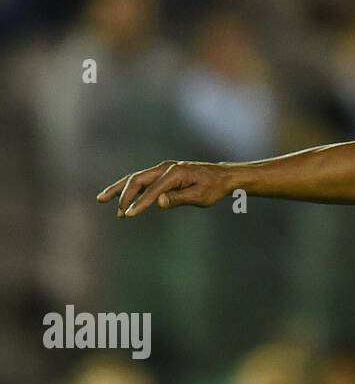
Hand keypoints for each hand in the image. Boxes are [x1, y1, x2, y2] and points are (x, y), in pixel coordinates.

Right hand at [96, 161, 233, 217]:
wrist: (222, 177)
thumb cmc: (214, 188)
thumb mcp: (200, 197)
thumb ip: (179, 199)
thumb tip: (159, 201)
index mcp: (174, 173)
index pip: (152, 190)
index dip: (140, 203)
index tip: (128, 215)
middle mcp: (165, 168)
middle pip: (136, 179)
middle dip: (122, 194)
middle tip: (116, 212)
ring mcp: (163, 169)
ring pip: (135, 178)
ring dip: (119, 190)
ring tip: (102, 200)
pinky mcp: (163, 174)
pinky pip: (142, 180)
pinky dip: (130, 189)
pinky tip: (123, 199)